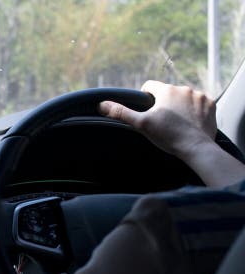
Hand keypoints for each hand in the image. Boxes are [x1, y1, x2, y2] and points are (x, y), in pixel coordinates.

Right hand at [99, 81, 216, 159]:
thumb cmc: (168, 136)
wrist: (196, 147)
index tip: (146, 111)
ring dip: (179, 106)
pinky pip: (199, 103)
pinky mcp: (210, 104)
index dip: (145, 98)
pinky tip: (190, 123)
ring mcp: (198, 95)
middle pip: (167, 93)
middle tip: (162, 122)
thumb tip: (101, 104)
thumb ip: (121, 113)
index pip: (149, 87)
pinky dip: (194, 111)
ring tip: (177, 124)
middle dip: (164, 104)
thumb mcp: (141, 125)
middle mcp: (183, 88)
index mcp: (166, 90)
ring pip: (183, 97)